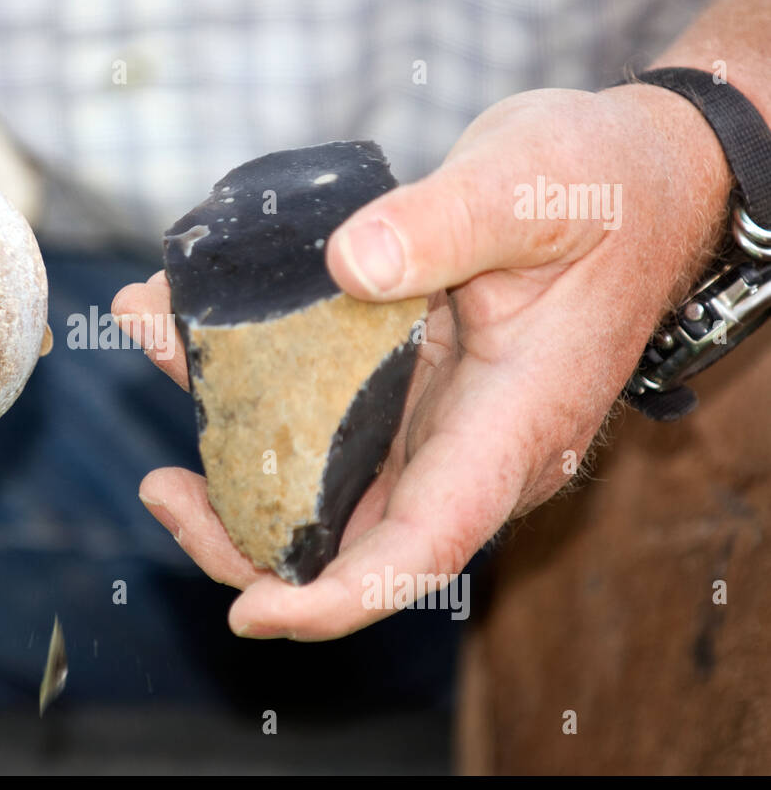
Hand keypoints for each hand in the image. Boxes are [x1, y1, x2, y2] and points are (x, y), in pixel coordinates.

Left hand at [114, 85, 731, 638]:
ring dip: (228, 451)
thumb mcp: (533, 183)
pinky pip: (312, 412)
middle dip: (244, 538)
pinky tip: (187, 322)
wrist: (634, 179)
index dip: (337, 597)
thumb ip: (446, 222)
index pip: (424, 545)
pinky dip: (246, 383)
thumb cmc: (604, 188)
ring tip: (154, 348)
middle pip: (349, 541)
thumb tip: (346, 264)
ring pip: (318, 482)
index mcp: (513, 427)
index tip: (252, 610)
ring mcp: (428, 422)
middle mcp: (464, 447)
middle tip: (161, 488)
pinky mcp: (400, 384)